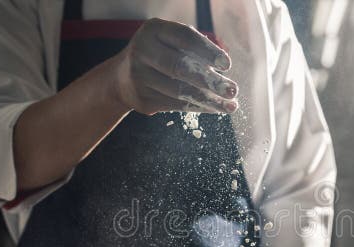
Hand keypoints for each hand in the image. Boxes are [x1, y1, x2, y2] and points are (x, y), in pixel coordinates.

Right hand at [110, 18, 238, 114]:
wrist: (121, 79)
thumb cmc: (158, 55)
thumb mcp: (169, 42)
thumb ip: (193, 49)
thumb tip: (223, 70)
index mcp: (153, 30)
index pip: (184, 38)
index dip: (207, 51)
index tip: (227, 65)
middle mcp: (142, 51)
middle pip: (181, 67)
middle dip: (210, 80)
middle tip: (232, 90)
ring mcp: (139, 76)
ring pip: (180, 91)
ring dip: (209, 100)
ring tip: (230, 106)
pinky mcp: (142, 99)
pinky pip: (175, 104)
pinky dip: (198, 107)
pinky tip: (214, 108)